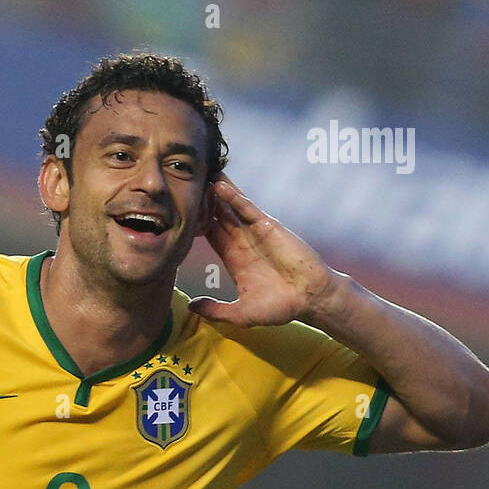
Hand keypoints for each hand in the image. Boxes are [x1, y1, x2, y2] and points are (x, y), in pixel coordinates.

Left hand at [189, 177, 339, 326]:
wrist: (312, 299)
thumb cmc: (281, 307)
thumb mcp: (241, 313)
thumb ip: (216, 310)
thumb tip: (191, 307)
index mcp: (234, 258)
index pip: (210, 234)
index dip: (194, 222)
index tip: (177, 211)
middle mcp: (243, 241)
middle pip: (217, 216)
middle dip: (202, 202)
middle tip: (183, 184)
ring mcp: (255, 232)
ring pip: (230, 207)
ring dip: (215, 193)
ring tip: (199, 175)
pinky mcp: (269, 226)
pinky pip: (248, 208)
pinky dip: (234, 197)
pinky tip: (219, 186)